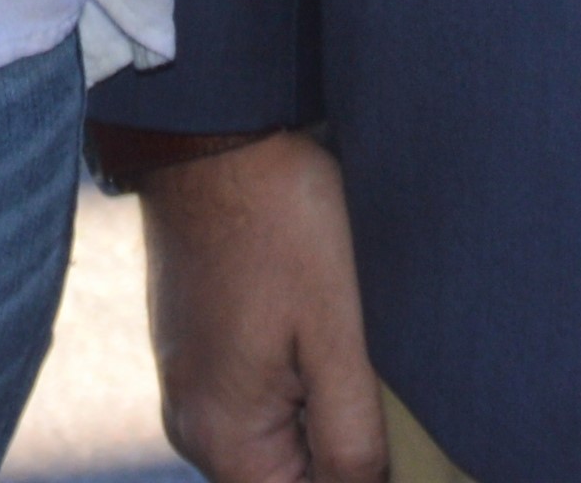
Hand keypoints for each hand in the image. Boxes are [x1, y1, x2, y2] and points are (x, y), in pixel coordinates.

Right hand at [132, 128, 388, 482]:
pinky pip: (253, 399)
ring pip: (273, 439)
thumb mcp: (336, 335)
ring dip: (322, 418)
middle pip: (286, 476)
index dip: (363, 478)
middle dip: (343, 454)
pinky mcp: (195, 347)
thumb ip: (351, 438)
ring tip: (362, 359)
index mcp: (223, 436)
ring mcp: (189, 383)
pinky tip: (327, 338)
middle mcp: (192, 423)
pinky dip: (296, 387)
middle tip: (385, 388)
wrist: (211, 133)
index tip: (391, 430)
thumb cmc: (280, 223)